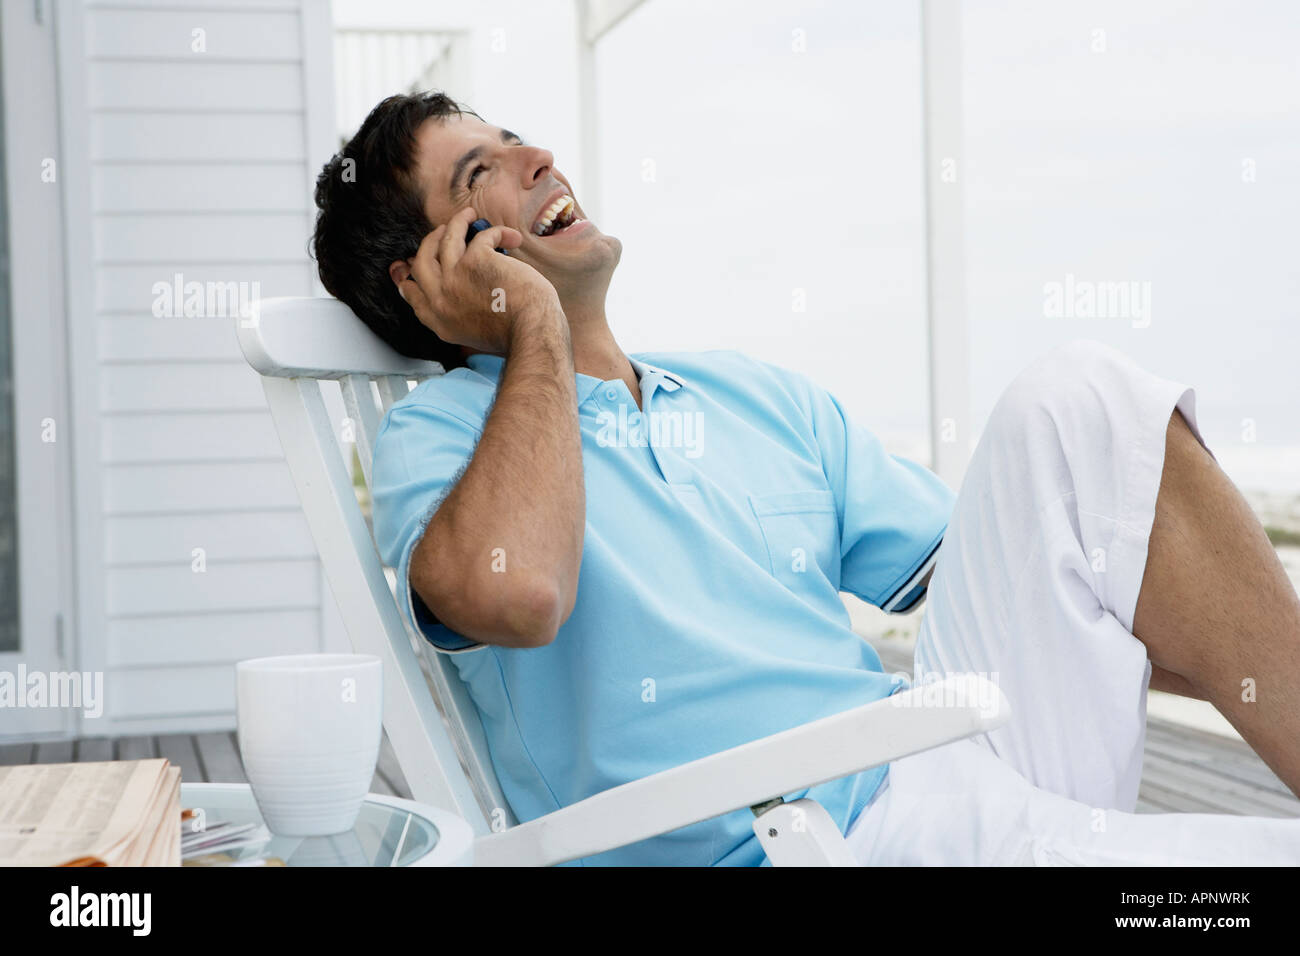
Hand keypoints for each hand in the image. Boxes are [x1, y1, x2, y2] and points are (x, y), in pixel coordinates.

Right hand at [397, 206, 561, 353]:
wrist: (531, 334)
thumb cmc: (515, 336)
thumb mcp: (474, 337)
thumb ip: (460, 319)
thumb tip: (462, 299)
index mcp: (439, 321)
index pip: (413, 294)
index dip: (409, 277)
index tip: (409, 266)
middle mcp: (440, 299)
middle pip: (421, 261)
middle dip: (430, 241)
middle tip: (441, 231)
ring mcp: (454, 278)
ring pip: (446, 239)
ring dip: (457, 222)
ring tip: (469, 215)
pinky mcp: (476, 260)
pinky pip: (483, 235)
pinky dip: (498, 232)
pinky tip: (511, 236)